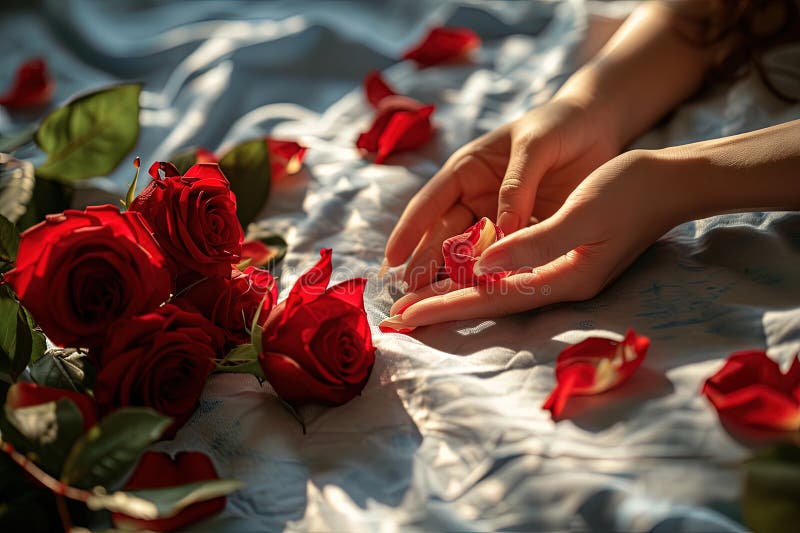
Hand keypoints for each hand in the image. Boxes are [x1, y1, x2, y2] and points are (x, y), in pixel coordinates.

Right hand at [383, 97, 619, 290]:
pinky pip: (502, 256)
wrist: (598, 124)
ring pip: (468, 250)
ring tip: (432, 300)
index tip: (392, 258)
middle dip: (425, 261)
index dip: (409, 230)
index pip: (430, 202)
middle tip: (410, 291)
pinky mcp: (523, 231)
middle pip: (443, 233)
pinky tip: (479, 296)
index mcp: (468, 168)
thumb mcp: (536, 146)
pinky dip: (491, 275)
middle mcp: (475, 195)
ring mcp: (497, 216)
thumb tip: (502, 232)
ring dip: (451, 274)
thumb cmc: (560, 125)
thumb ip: (518, 186)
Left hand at [385, 150, 685, 327]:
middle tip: (398, 321)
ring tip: (418, 304)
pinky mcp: (563, 259)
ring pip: (497, 291)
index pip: (491, 298)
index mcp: (562, 278)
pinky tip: (460, 278)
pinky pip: (510, 276)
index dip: (446, 306)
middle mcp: (559, 284)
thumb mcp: (582, 214)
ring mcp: (561, 274)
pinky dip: (480, 279)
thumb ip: (534, 243)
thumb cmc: (629, 190)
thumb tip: (485, 266)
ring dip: (457, 297)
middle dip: (443, 309)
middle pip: (489, 302)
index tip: (406, 316)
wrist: (671, 182)